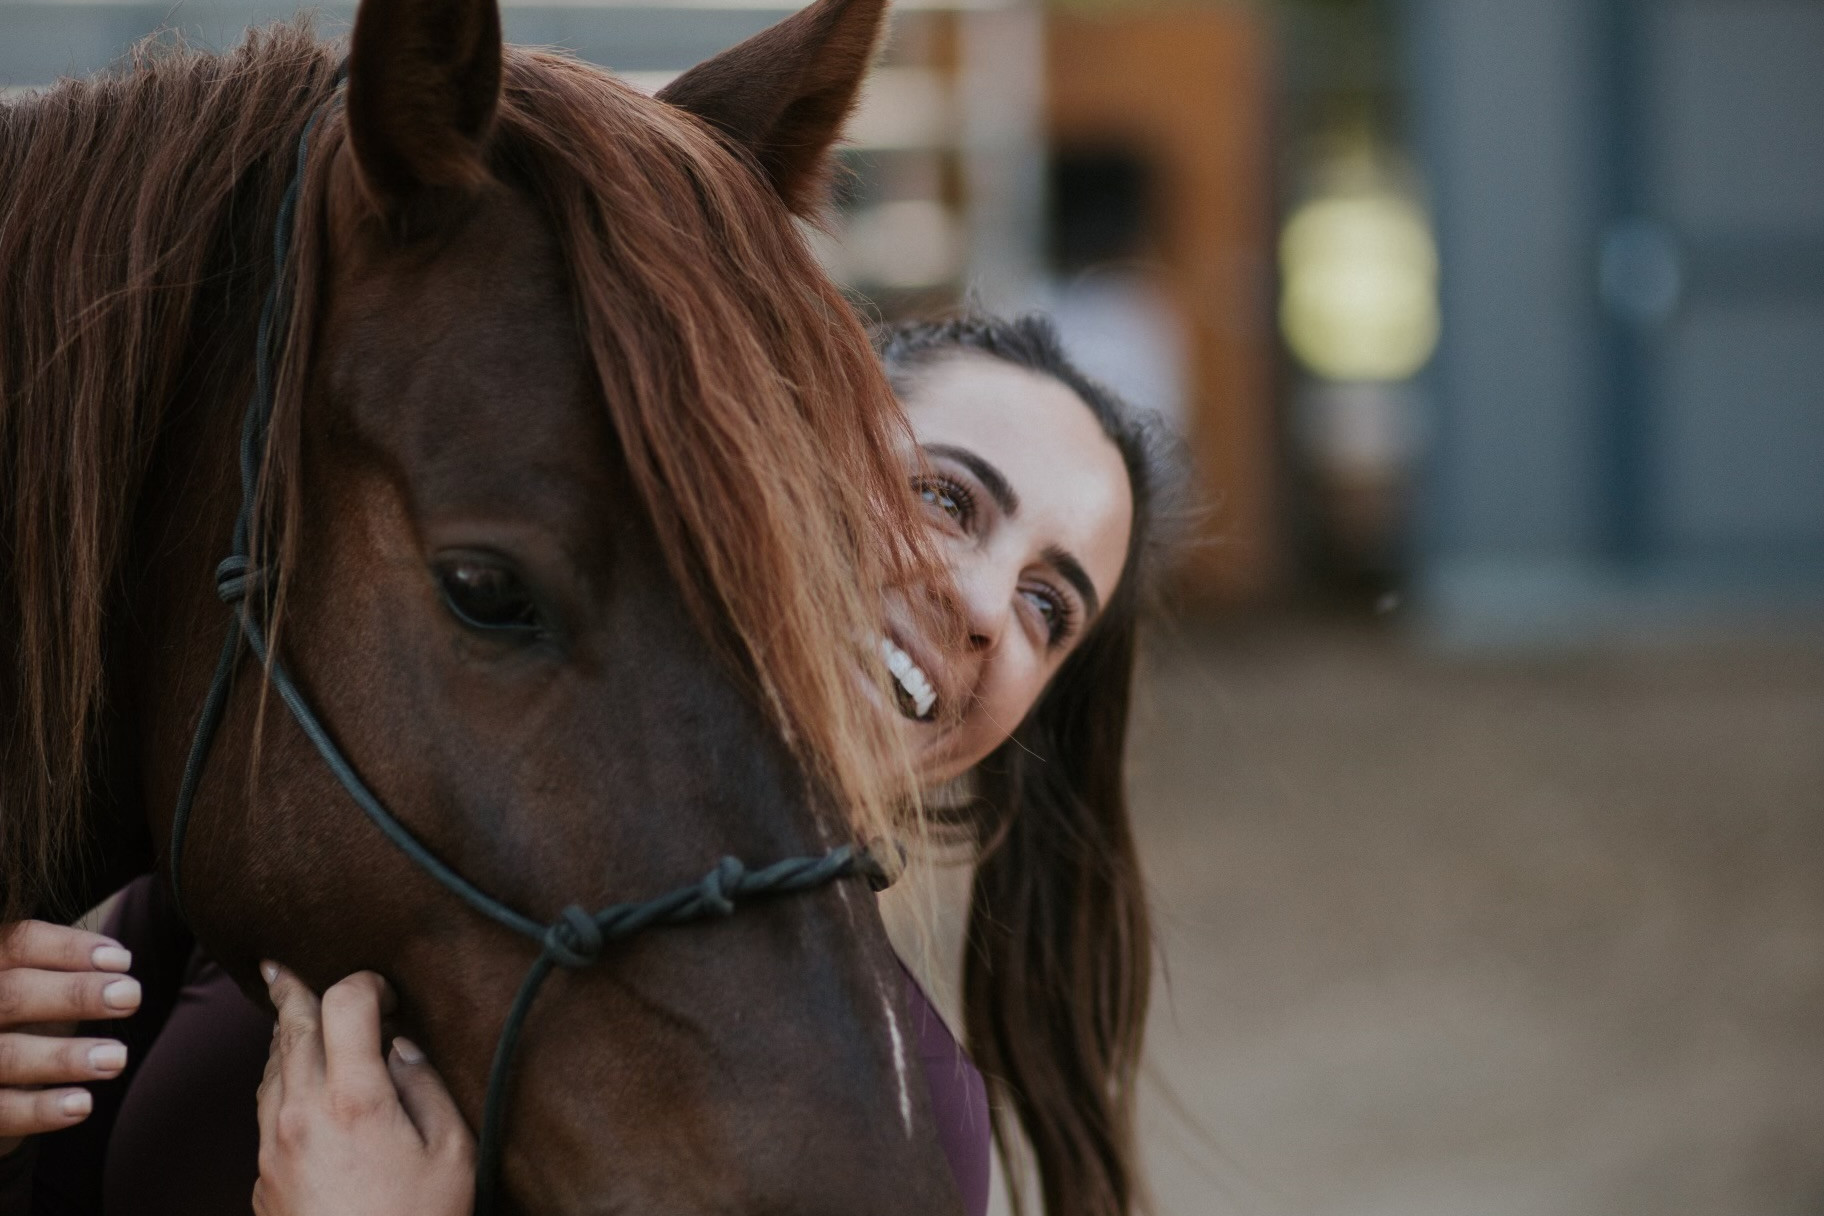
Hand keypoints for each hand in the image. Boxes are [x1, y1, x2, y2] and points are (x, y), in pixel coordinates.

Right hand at [0, 920, 138, 1154]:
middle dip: (75, 995)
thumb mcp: (33, 991)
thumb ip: (62, 973)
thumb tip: (118, 963)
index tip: (122, 960)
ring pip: (7, 1055)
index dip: (68, 949)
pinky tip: (83, 1104)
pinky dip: (41, 1109)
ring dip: (65, 1057)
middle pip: (12, 996)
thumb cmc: (16, 1025)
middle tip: (130, 996)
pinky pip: (1, 1110)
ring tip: (117, 1058)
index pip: (17, 945)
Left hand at [254, 964, 473, 1215]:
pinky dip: (278, 1079)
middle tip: (285, 964)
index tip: (387, 990)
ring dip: (284, 1034)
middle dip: (294, 990)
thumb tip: (402, 1047)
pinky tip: (293, 1081)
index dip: (366, 982)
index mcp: (355, 1097)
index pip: (345, 1003)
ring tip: (291, 1014)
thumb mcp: (453, 1154)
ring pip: (269, 1068)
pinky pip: (264, 1109)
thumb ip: (429, 1087)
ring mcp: (273, 1146)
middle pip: (292, 1027)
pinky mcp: (262, 1178)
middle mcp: (301, 1112)